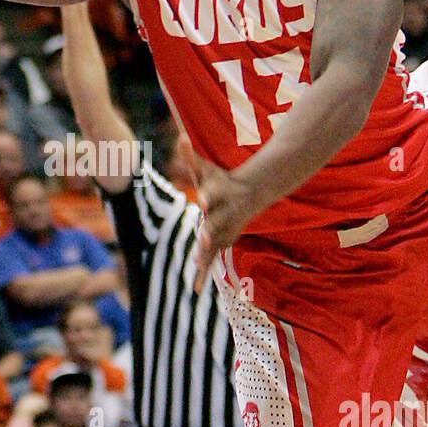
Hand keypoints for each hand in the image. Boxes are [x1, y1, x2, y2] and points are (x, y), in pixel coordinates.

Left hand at [192, 156, 260, 292]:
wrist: (247, 196)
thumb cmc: (220, 181)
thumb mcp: (206, 170)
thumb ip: (190, 157)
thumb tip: (180, 137)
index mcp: (218, 195)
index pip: (212, 195)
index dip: (208, 196)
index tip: (201, 199)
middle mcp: (223, 215)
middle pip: (215, 224)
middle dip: (209, 232)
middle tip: (202, 239)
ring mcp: (225, 231)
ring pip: (214, 245)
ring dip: (206, 256)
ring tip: (197, 267)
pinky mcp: (221, 243)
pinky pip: (211, 259)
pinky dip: (204, 273)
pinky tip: (196, 289)